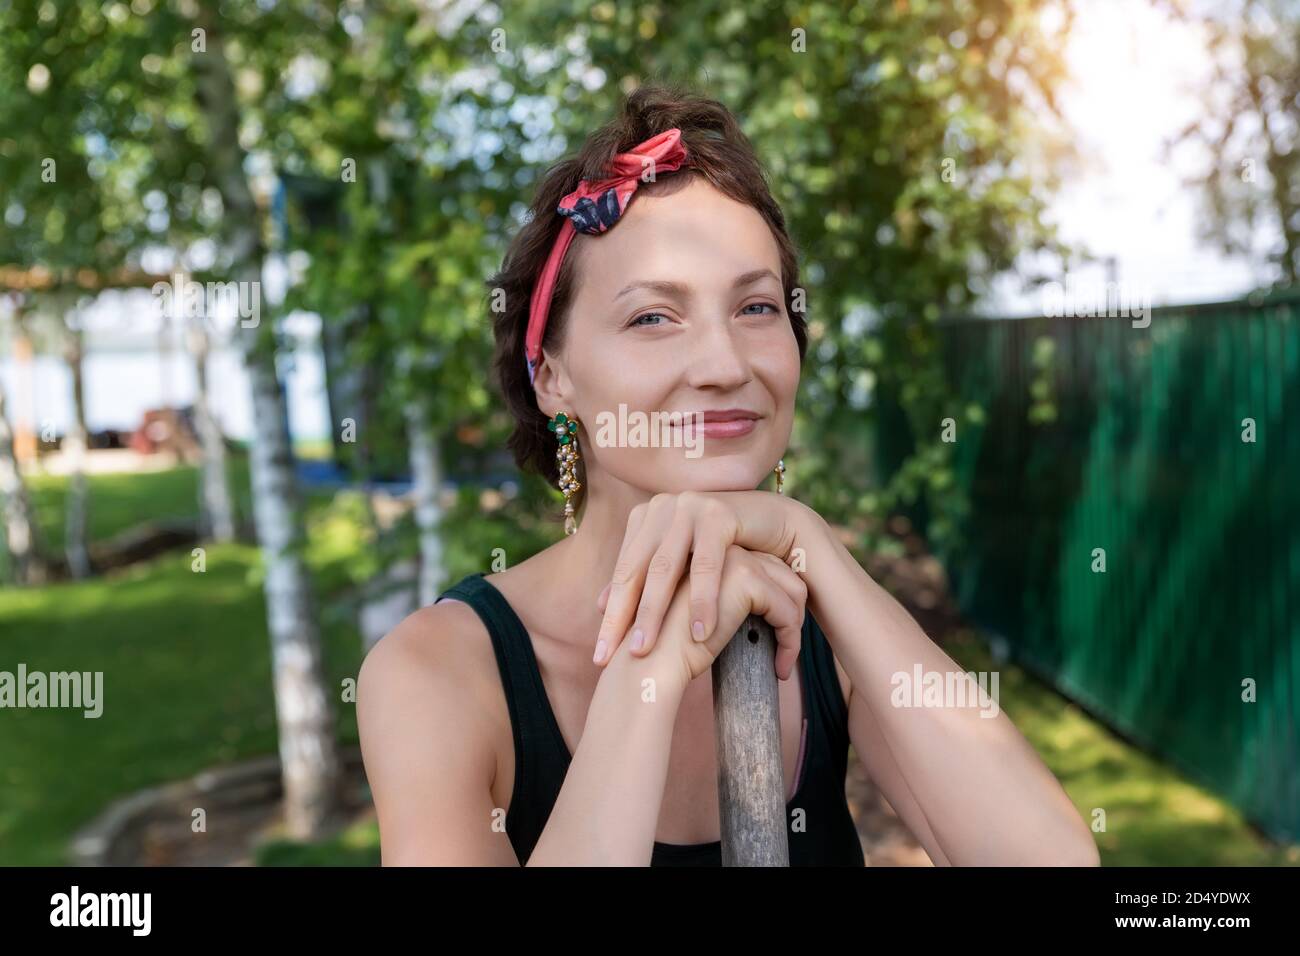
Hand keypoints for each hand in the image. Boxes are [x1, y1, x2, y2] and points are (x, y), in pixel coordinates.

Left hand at [591, 490, 819, 666]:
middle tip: (611, 657)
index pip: (624, 573)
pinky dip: (702, 601)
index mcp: (648, 517)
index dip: (612, 614)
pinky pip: (707, 565)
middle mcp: (663, 508)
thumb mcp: (680, 565)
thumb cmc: (724, 550)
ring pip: (665, 569)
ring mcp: (689, 507)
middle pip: (636, 570)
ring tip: (644, 649)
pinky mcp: (718, 514)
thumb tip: (600, 605)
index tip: (600, 655)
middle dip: (623, 616)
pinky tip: (699, 633)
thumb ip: (644, 579)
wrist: (775, 522)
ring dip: (653, 611)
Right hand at [628, 543, 805, 688]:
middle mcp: (715, 540)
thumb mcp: (688, 611)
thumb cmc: (660, 647)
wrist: (645, 666)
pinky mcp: (743, 573)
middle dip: (789, 607)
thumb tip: (757, 602)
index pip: (756, 563)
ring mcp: (729, 552)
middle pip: (778, 569)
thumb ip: (711, 594)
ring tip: (784, 659)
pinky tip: (780, 669)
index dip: (769, 597)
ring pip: (789, 586)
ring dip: (793, 626)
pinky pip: (786, 608)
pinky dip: (789, 640)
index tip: (772, 629)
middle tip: (788, 643)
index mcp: (699, 544)